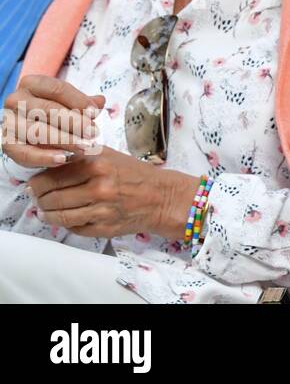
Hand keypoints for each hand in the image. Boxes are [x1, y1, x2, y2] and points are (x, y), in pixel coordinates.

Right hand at [1, 76, 104, 168]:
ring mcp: (9, 122)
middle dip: (74, 122)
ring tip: (84, 147)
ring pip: (37, 131)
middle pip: (47, 109)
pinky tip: (64, 158)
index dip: (78, 100)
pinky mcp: (7, 144)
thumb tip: (100, 101)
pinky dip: (44, 157)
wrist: (32, 130)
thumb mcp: (69, 103)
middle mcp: (16, 100)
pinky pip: (24, 153)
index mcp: (31, 83)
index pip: (57, 89)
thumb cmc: (54, 111)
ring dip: (63, 140)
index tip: (95, 113)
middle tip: (93, 133)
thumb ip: (84, 102)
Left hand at [28, 147, 199, 240]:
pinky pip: (74, 228)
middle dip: (40, 200)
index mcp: (96, 164)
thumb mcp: (108, 155)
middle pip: (51, 198)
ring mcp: (101, 210)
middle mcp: (98, 187)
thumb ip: (79, 156)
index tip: (34, 185)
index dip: (37, 183)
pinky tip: (67, 218)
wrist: (161, 196)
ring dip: (48, 215)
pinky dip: (66, 224)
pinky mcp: (104, 228)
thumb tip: (45, 161)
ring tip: (46, 211)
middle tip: (38, 198)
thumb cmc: (133, 173)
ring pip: (59, 217)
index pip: (50, 177)